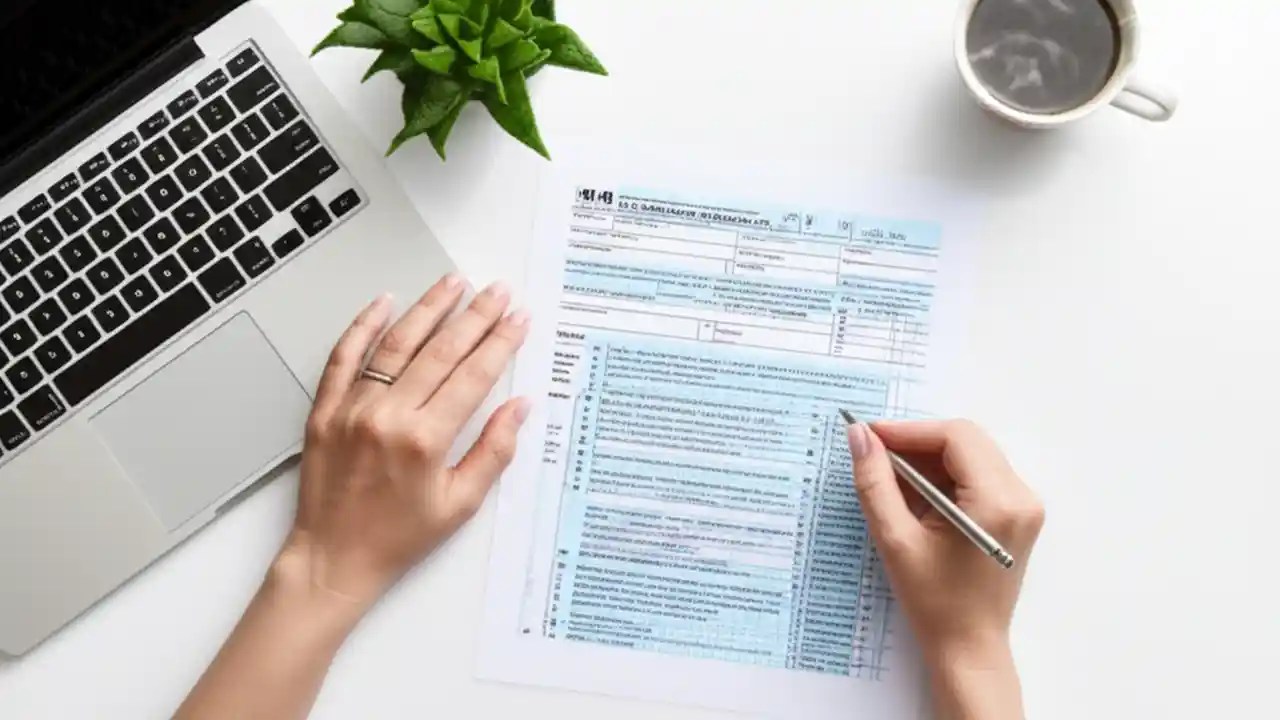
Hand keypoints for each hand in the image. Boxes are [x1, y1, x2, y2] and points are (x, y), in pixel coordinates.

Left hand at [273, 275, 530, 608]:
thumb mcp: (459, 504)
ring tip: (453, 283)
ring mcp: (352, 409)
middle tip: (497, 292)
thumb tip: (519, 408)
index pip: (473, 376)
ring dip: (428, 309)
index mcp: (425, 440)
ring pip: (396, 344)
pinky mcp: (325, 410)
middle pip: (440, 351)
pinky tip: (384, 302)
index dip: (500, 343)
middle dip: (475, 317)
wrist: (332, 559)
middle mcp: (388, 417)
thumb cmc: (397, 538)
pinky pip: (344, 357)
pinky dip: (363, 326)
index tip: (518, 319)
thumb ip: (493, 451)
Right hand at [847, 420, 1042, 673]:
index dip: (909, 431)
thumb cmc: (933, 601)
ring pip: (972, 455)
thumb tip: (858, 434)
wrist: (969, 647)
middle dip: (918, 442)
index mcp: (998, 502)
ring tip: (891, 476)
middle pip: (966, 441)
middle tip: (876, 454)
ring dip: (930, 458)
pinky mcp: (1018, 513)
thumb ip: (875, 482)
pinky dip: (945, 475)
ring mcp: (1024, 504)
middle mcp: (1022, 495)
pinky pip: (979, 475)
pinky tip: (916, 492)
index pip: (955, 437)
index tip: (869, 436)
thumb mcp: (895, 539)